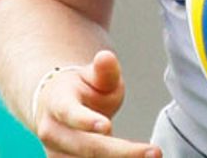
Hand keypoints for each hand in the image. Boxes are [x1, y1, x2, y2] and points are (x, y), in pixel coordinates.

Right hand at [32, 50, 159, 157]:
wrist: (56, 108)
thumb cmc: (81, 90)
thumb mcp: (93, 76)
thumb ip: (104, 71)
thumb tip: (106, 57)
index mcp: (57, 103)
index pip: (69, 112)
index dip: (85, 120)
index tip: (107, 126)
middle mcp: (52, 132)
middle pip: (87, 147)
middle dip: (122, 153)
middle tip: (154, 152)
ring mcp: (57, 154)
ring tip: (151, 157)